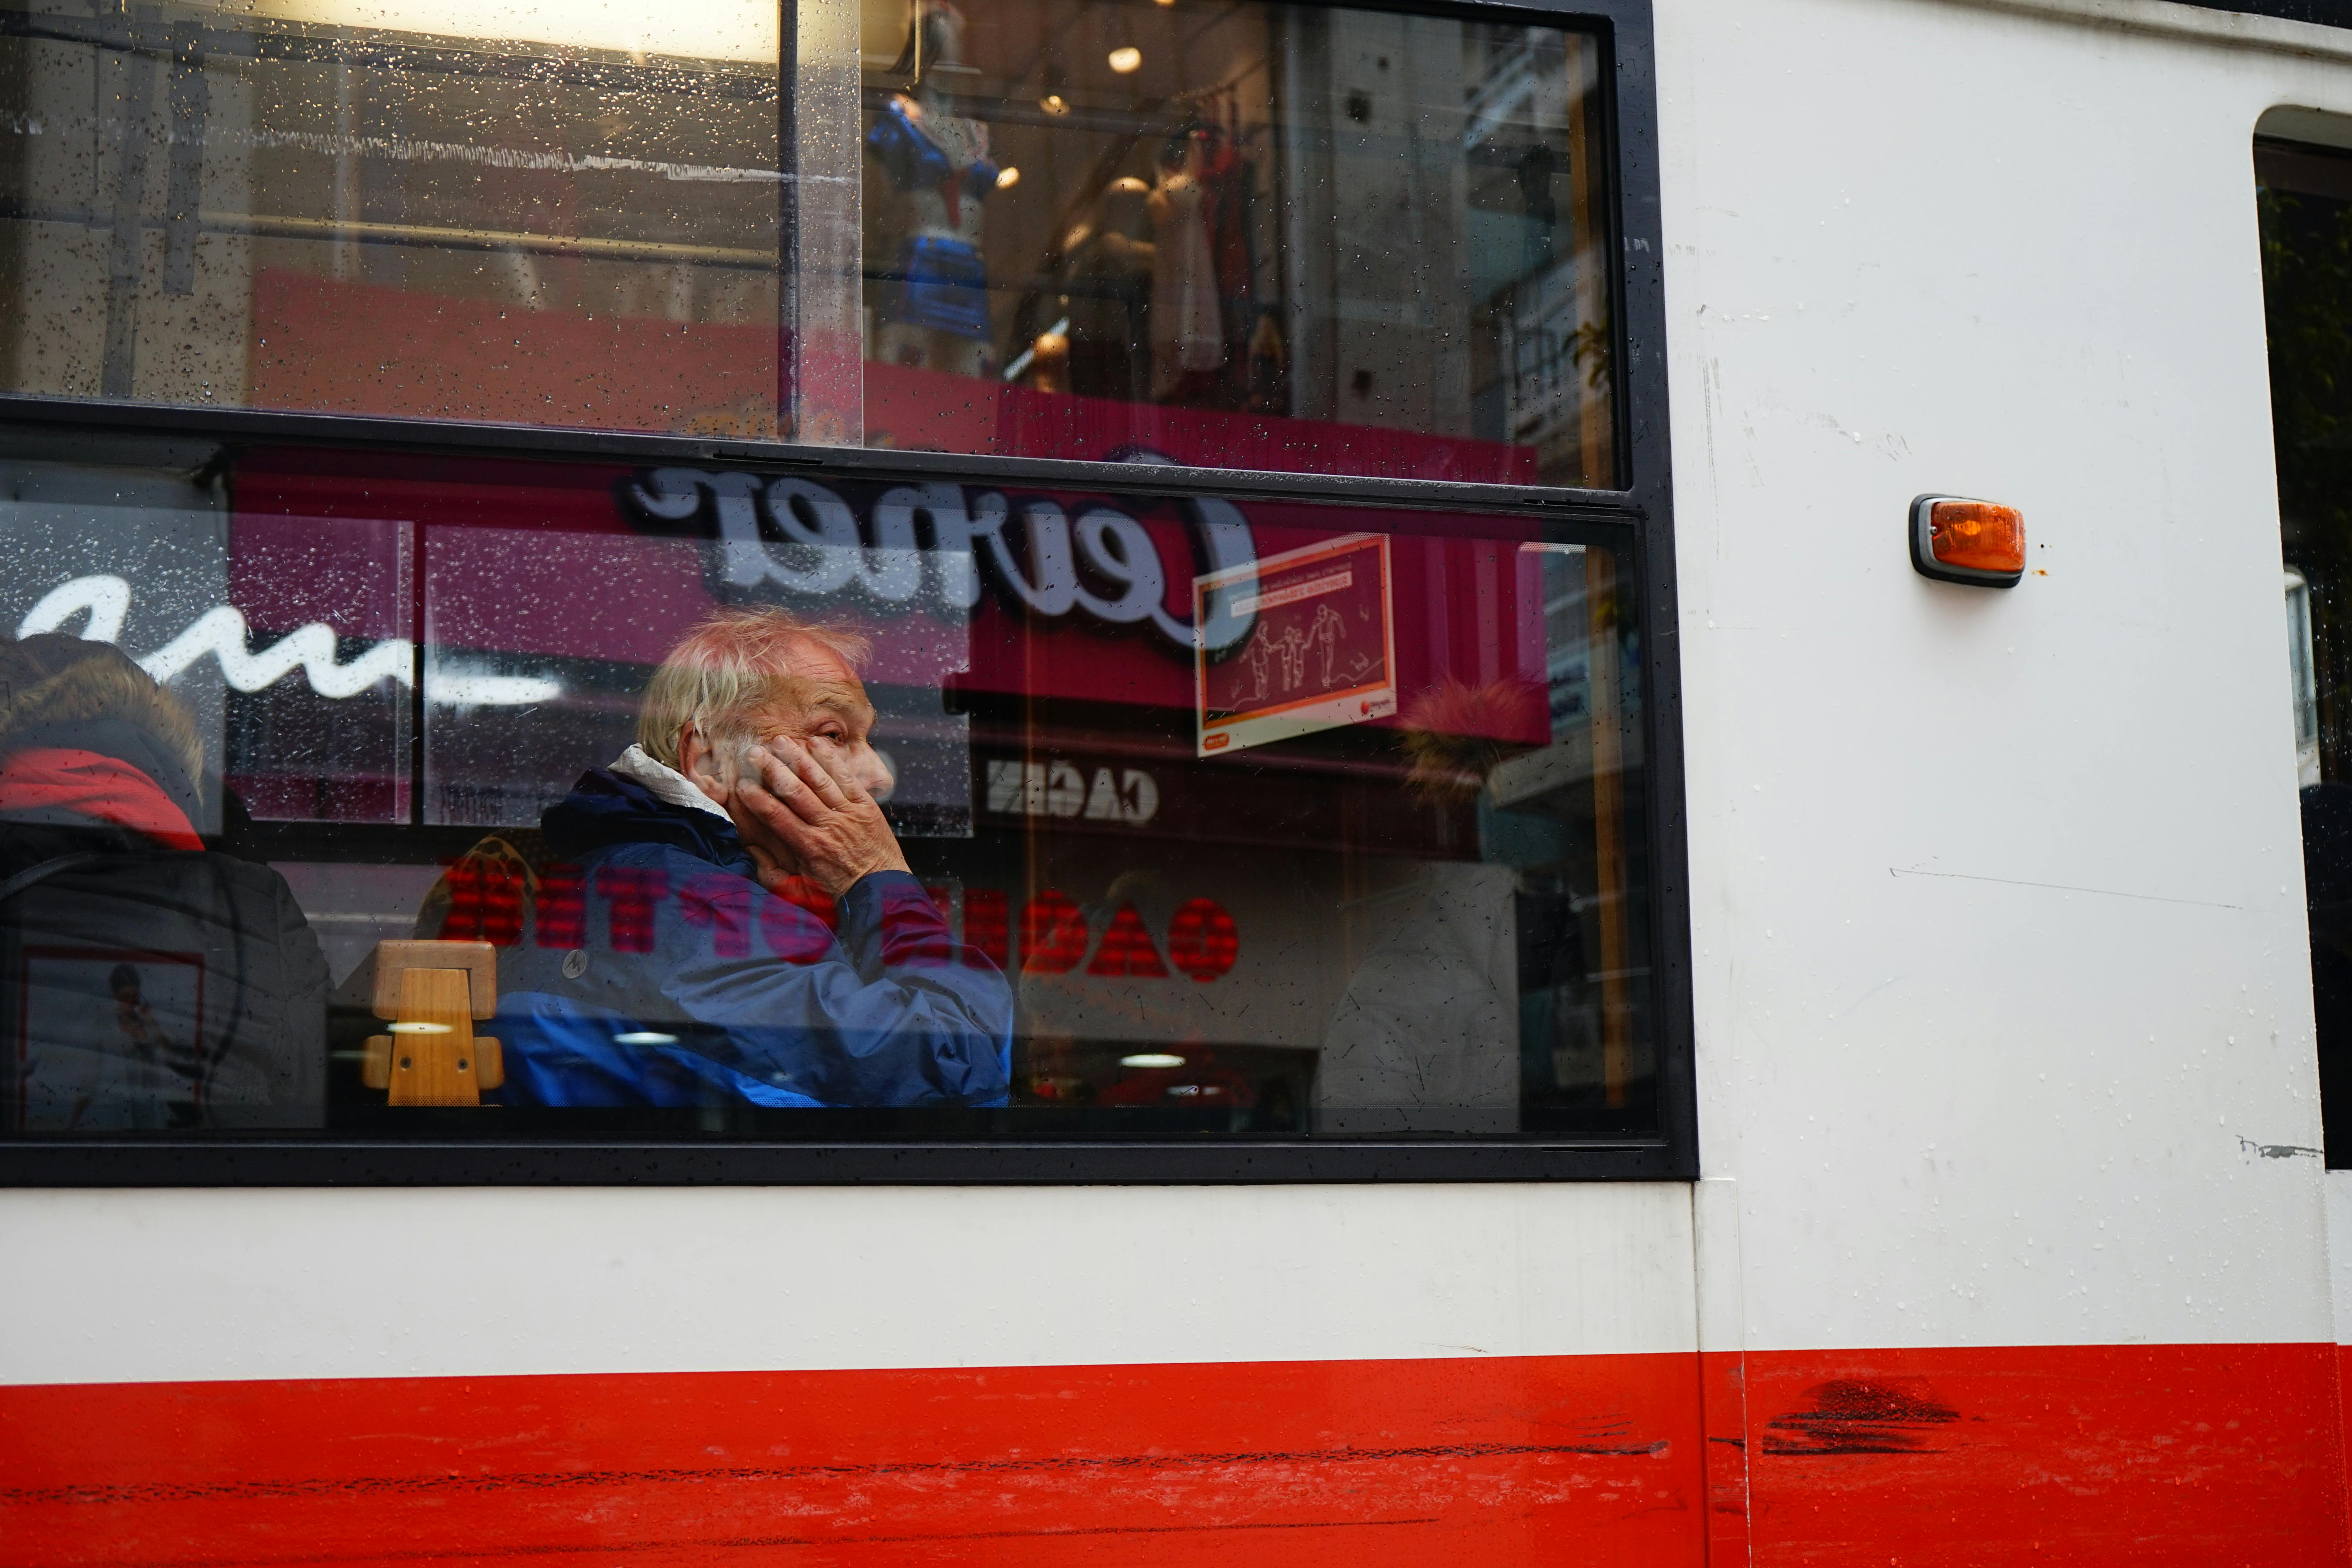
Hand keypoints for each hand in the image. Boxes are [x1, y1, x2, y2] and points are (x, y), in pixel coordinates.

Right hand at [731, 734, 909, 898]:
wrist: (881, 893)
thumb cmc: (838, 894)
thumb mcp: (800, 893)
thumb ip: (772, 873)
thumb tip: (750, 849)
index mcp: (810, 847)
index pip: (777, 817)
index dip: (758, 799)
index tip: (741, 785)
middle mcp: (828, 826)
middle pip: (795, 792)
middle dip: (772, 771)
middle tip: (753, 753)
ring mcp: (849, 813)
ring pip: (820, 780)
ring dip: (798, 759)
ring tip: (780, 741)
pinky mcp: (866, 807)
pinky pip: (847, 779)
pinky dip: (831, 761)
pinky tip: (816, 745)